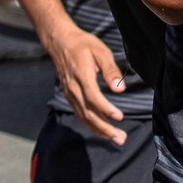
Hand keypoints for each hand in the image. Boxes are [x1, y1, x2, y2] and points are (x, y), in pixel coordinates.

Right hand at [42, 24, 128, 142]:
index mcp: (82, 75)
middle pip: (88, 113)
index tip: (120, 117)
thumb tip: (120, 89)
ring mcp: (70, 94)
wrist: (61, 43)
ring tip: (115, 139)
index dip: (106, 109)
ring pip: (84, 117)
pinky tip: (102, 130)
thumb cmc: (84, 45)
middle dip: (105, 128)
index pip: (93, 97)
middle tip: (121, 138)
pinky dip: (91, 125)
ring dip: (99, 130)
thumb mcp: (101, 51)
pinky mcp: (70, 97)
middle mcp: (74, 89)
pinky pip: (80, 114)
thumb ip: (110, 70)